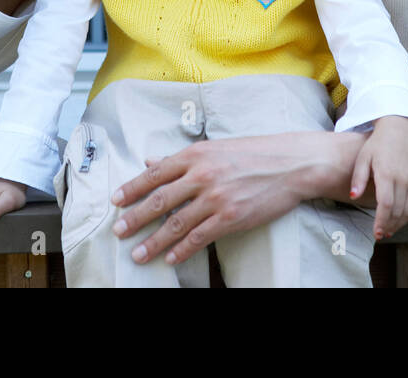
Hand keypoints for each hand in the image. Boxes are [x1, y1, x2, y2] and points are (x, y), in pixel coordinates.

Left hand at [108, 131, 355, 265]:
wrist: (291, 164)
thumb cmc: (253, 153)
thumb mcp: (214, 148)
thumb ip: (181, 158)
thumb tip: (151, 161)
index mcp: (195, 155)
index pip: (155, 173)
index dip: (132, 188)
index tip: (115, 201)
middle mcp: (202, 175)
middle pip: (159, 200)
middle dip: (135, 218)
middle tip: (118, 232)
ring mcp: (216, 197)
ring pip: (176, 223)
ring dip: (154, 242)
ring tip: (138, 254)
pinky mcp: (231, 217)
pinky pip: (200, 237)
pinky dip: (182, 250)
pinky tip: (171, 259)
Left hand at [350, 116, 407, 239]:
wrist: (399, 130)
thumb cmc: (378, 144)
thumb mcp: (363, 158)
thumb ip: (359, 178)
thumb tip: (353, 197)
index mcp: (387, 173)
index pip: (386, 205)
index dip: (382, 221)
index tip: (376, 232)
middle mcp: (404, 179)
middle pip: (399, 211)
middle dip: (390, 226)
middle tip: (381, 234)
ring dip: (400, 224)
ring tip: (390, 229)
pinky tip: (402, 220)